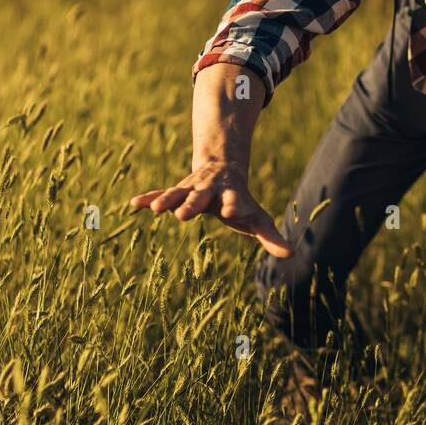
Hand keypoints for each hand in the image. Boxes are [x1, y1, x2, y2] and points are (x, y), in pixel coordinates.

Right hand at [131, 161, 293, 257]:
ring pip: (179, 193)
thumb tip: (291, 254)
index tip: (231, 211)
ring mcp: (192, 189)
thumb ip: (271, 237)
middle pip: (202, 197)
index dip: (234, 206)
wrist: (223, 170)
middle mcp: (212, 190)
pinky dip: (149, 198)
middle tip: (183, 215)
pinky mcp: (178, 191)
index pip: (236, 201)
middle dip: (192, 204)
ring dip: (167, 200)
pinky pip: (161, 194)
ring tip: (156, 208)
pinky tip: (134, 203)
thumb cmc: (242, 202)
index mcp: (234, 196)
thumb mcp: (258, 219)